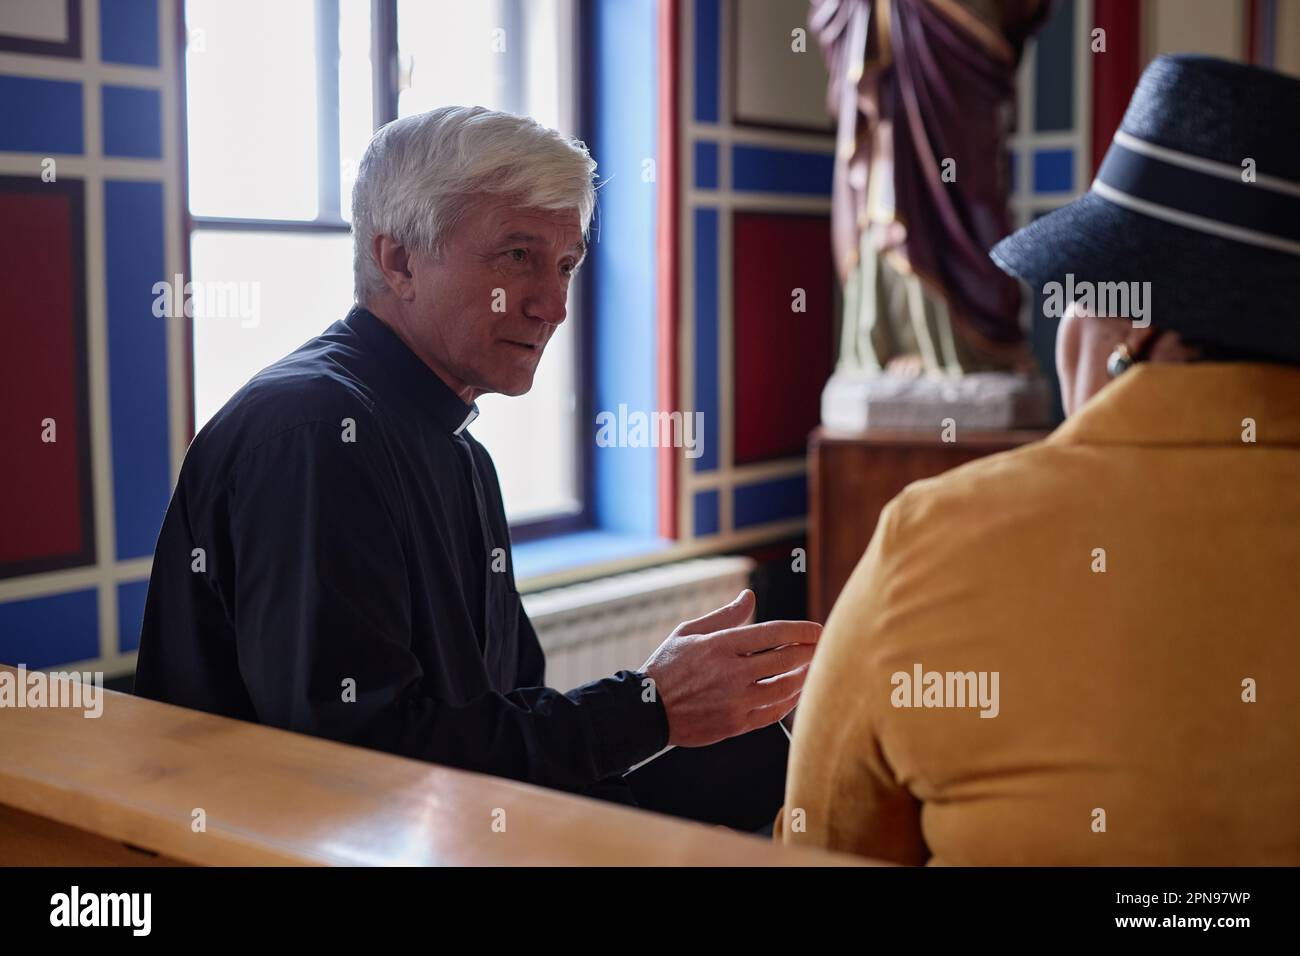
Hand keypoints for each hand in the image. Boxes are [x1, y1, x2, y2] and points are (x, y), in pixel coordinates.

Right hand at [640, 589, 821, 747]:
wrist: (646, 709)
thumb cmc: (667, 666)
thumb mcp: (689, 631)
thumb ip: (724, 615)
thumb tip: (750, 597)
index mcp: (721, 645)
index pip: (773, 634)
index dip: (801, 630)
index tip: (818, 629)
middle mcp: (731, 672)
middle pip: (785, 660)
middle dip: (810, 652)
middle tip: (823, 647)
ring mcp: (734, 701)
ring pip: (784, 688)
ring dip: (804, 677)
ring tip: (812, 669)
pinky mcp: (734, 724)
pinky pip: (772, 713)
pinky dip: (789, 702)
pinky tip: (795, 694)